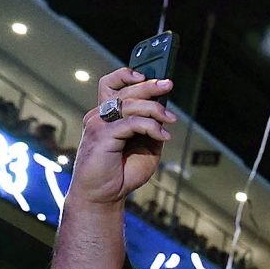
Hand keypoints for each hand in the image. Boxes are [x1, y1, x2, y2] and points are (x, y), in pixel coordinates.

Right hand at [72, 68, 174, 206]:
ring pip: (130, 104)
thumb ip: (152, 127)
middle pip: (125, 91)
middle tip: (168, 85)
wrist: (104, 194)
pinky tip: (163, 136)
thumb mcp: (145, 146)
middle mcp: (100, 115)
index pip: (111, 84)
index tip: (150, 74)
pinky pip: (130, 123)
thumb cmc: (122, 171)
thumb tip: (165, 111)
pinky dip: (150, 127)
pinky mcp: (101, 136)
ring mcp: (98, 124)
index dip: (127, 74)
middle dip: (149, 85)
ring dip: (155, 109)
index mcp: (108, 115)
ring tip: (171, 120)